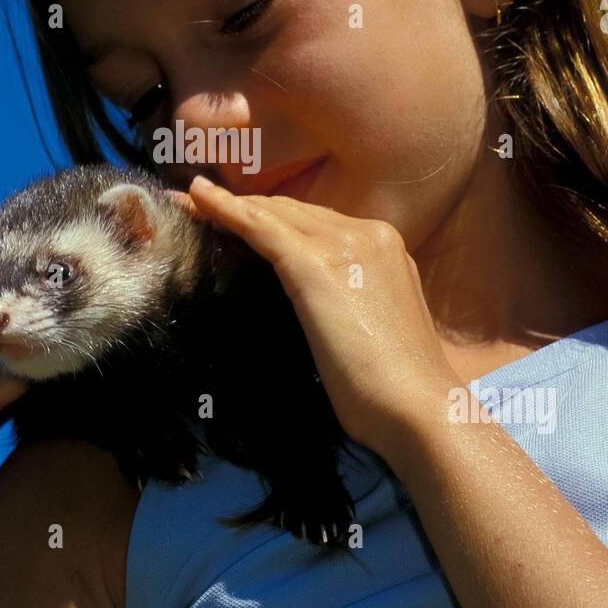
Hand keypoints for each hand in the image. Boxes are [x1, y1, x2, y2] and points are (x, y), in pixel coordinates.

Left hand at [174, 176, 462, 461]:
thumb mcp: (371, 329)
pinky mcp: (316, 266)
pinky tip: (198, 201)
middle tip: (199, 201)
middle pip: (293, 211)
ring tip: (189, 199)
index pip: (316, 223)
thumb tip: (310, 309)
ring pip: (274, 213)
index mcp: (384, 249)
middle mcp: (368, 234)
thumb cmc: (393, 390)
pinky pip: (260, 228)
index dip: (272, 217)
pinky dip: (226, 211)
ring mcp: (344, 245)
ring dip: (228, 205)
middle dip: (247, 206)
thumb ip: (345, 303)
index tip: (237, 217)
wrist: (419, 408)